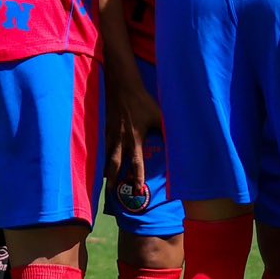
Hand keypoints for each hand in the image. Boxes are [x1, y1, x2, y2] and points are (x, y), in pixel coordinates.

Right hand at [102, 66, 161, 202]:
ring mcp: (111, 135)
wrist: (123, 87)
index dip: (137, 177)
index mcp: (135, 139)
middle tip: (112, 191)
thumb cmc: (142, 102)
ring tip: (104, 180)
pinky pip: (102, 146)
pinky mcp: (105, 129)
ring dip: (105, 169)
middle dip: (113, 179)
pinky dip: (101, 156)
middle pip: (115, 165)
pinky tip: (100, 161)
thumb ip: (166, 129)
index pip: (137, 163)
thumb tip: (179, 140)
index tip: (137, 190)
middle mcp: (121, 140)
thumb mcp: (158, 115)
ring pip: (106, 157)